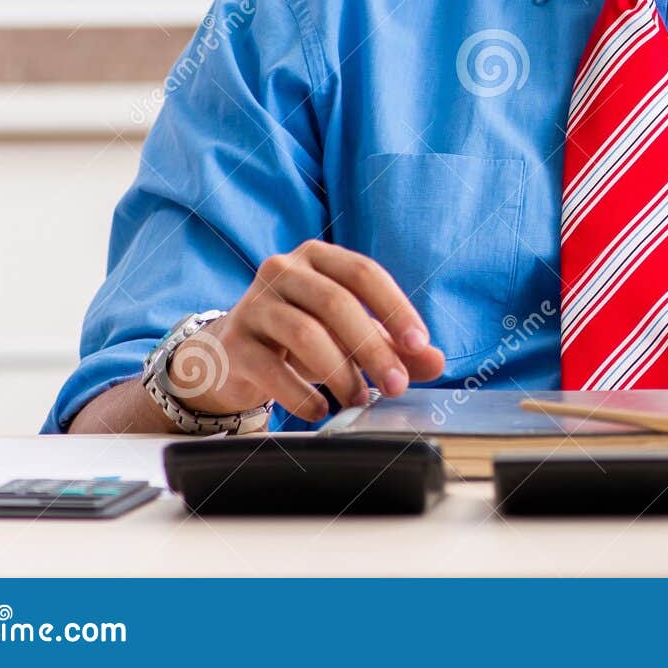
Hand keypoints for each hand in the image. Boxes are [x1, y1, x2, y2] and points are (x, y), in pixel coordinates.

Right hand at [167, 240, 445, 423]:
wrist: (231, 354)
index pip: (364, 273)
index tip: (419, 344)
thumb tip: (436, 361)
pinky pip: (270, 368)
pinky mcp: (233, 341)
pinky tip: (319, 410)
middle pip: (336, 302)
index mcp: (318, 257)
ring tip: (358, 401)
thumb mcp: (349, 336)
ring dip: (340, 372)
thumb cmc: (301, 337)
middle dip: (372, 348)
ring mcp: (254, 303)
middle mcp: (283, 269)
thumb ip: (392, 346)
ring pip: (305, 332)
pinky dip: (300, 393)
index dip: (395, 307)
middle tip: (396, 386)